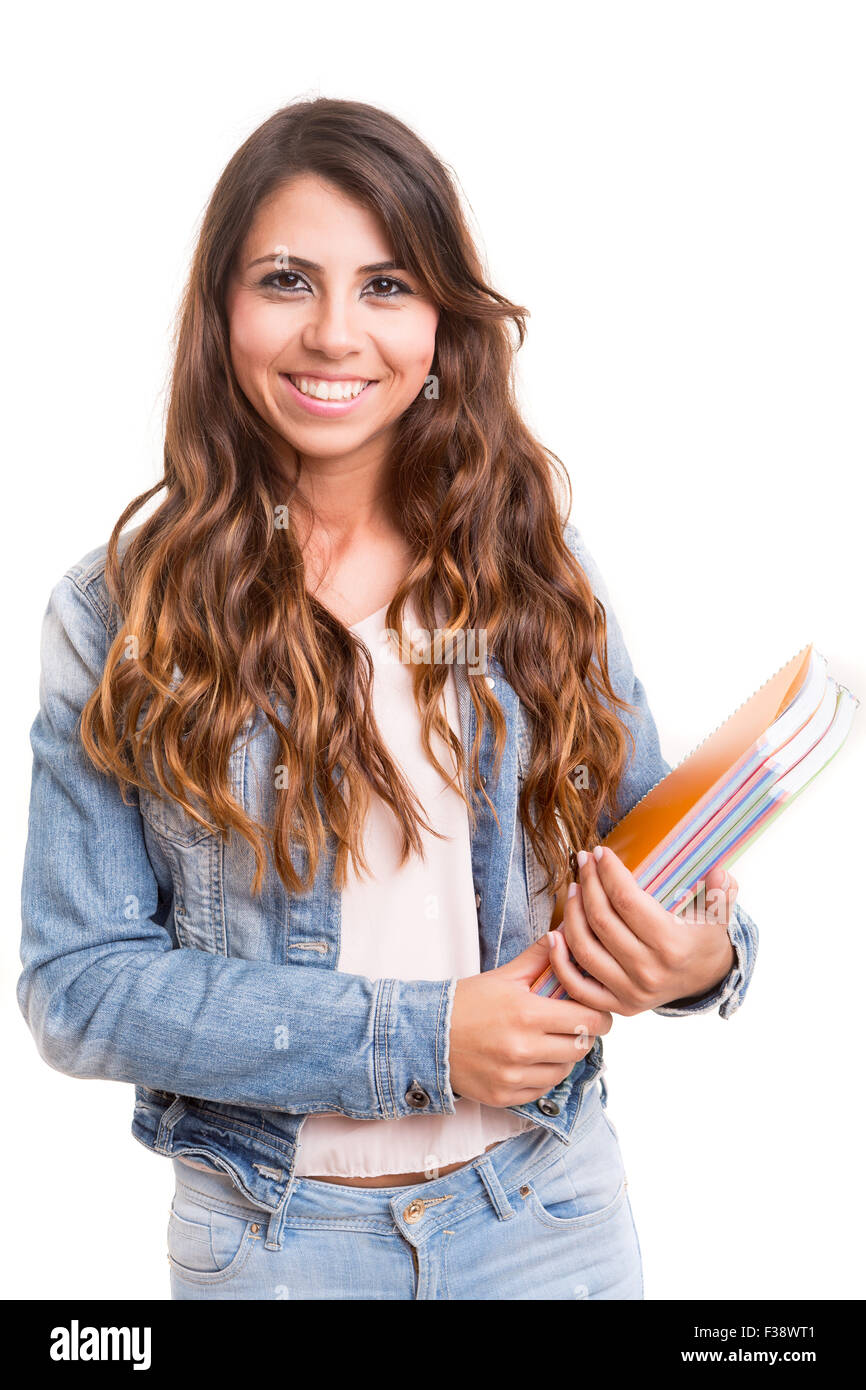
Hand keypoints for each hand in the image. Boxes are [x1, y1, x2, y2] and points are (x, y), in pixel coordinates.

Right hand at [449, 937, 612, 1107]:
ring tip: (551, 1042)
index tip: (597, 1012)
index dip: (600, 1015)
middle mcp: (523, 1048)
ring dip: (564, 1057)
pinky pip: (542, 1089)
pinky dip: (544, 1076)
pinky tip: (533, 1060)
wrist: (427, 1035)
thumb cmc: (467, 1002)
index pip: (588, 1019)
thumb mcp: (503, 975)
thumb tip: (563, 935)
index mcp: (527, 1013)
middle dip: (584, 1035)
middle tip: (574, 1026)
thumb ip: (538, 957)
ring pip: (564, 1070)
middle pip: (581, 1047)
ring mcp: (514, 1075)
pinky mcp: (504, 1095)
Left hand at [545, 846, 737, 1015]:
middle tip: (583, 861)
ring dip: (571, 914)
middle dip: (588, 883)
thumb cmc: (704, 940)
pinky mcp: (618, 1005)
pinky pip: (578, 987)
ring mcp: (631, 992)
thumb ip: (721, 894)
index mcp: (672, 945)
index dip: (609, 873)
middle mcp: (648, 971)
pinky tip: (554, 934)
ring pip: (585, 949)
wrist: (704, 981)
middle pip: (602, 920)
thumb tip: (720, 873)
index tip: (600, 852)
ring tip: (573, 888)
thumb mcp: (719, 916)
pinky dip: (561, 962)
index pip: (627, 901)